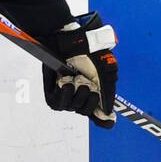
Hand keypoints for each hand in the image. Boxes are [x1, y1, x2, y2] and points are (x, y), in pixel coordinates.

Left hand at [43, 14, 116, 128]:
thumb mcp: (106, 71)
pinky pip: (59, 103)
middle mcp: (80, 96)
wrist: (67, 40)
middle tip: (89, 85)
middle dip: (90, 100)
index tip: (109, 121)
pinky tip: (67, 82)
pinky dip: (65, 93)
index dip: (103, 120)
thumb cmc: (87, 52)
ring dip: (78, 94)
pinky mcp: (52, 94)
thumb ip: (108, 92)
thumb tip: (108, 112)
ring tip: (77, 80)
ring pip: (74, 108)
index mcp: (95, 92)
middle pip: (87, 112)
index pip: (99, 115)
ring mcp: (65, 96)